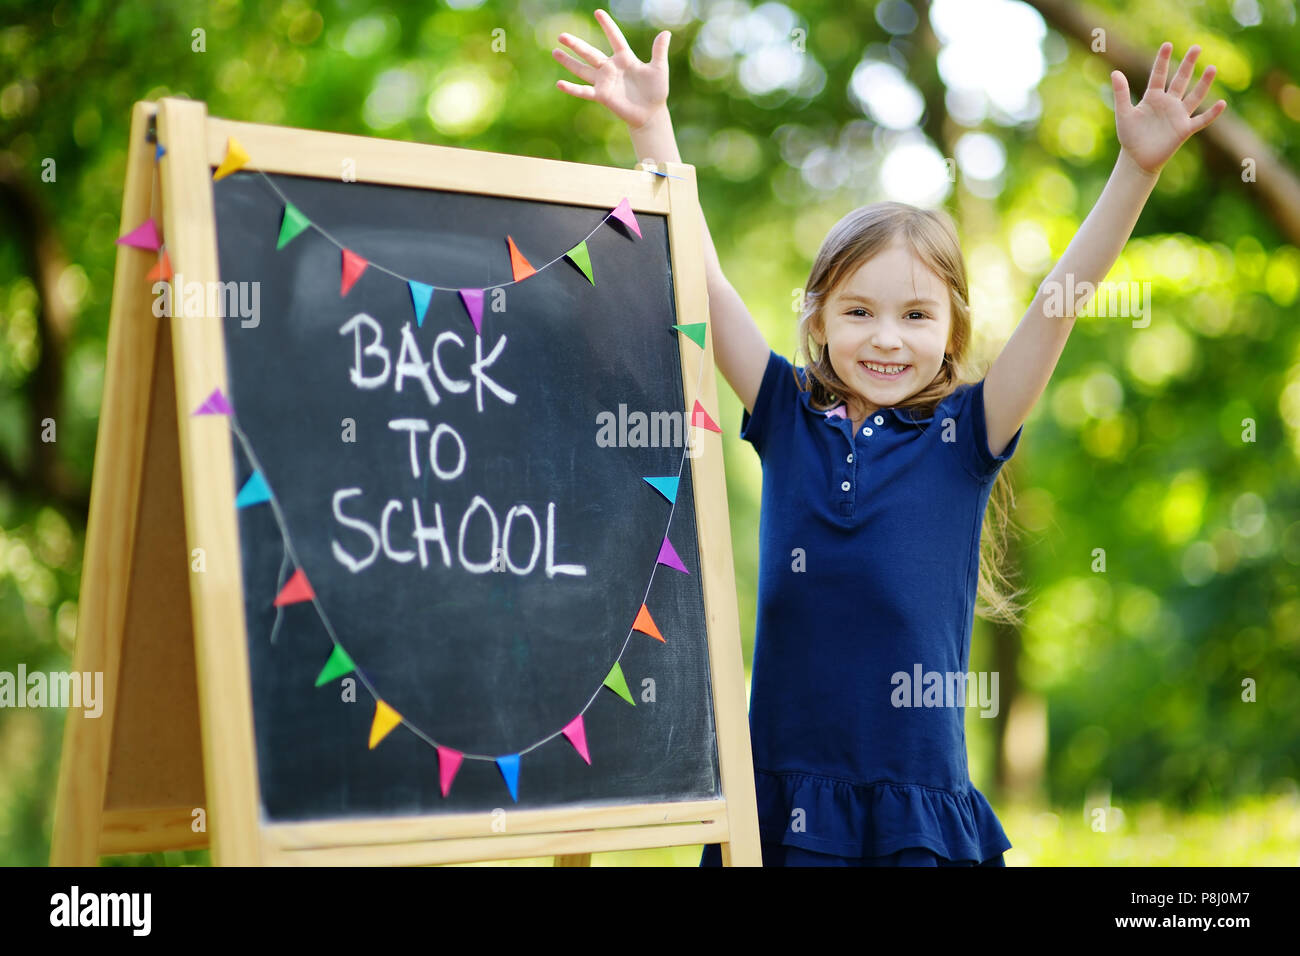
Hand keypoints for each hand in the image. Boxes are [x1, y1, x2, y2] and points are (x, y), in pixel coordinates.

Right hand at [553, 8, 670, 130]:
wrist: (651, 113)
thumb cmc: (656, 91)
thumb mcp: (659, 69)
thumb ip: (659, 51)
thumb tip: (665, 32)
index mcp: (625, 58)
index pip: (614, 38)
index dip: (608, 26)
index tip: (598, 12)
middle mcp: (611, 68)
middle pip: (590, 52)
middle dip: (576, 44)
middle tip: (561, 35)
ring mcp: (604, 81)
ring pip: (582, 69)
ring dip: (569, 61)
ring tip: (555, 52)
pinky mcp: (602, 95)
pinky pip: (584, 91)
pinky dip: (572, 88)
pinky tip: (559, 84)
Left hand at [1111, 42, 1226, 174]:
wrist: (1137, 159)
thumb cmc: (1130, 137)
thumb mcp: (1124, 114)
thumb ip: (1121, 93)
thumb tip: (1115, 72)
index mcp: (1153, 97)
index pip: (1159, 75)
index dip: (1162, 61)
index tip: (1167, 44)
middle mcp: (1168, 103)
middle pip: (1181, 80)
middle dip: (1188, 64)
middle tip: (1196, 47)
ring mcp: (1178, 115)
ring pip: (1194, 96)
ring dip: (1204, 83)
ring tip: (1212, 68)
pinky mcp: (1184, 130)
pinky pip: (1201, 120)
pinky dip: (1211, 113)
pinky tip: (1221, 103)